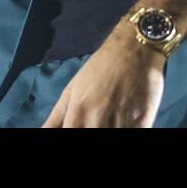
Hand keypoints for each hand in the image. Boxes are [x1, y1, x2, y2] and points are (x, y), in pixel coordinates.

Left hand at [41, 26, 167, 127]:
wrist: (134, 48)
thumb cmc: (99, 69)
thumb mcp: (71, 90)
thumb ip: (55, 119)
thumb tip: (42, 132)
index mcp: (77, 113)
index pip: (69, 136)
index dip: (73, 134)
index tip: (79, 127)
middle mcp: (97, 120)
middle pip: (91, 138)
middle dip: (93, 130)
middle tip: (96, 122)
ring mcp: (121, 123)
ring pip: (113, 138)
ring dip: (110, 130)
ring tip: (110, 120)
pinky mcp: (143, 124)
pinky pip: (134, 135)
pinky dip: (128, 129)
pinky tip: (126, 122)